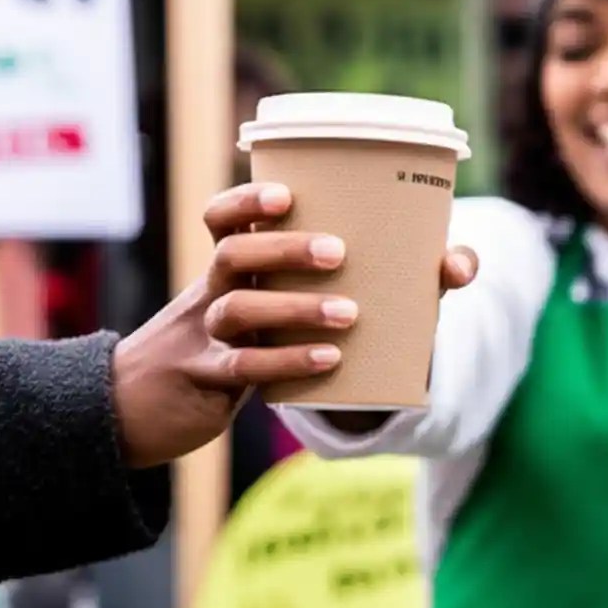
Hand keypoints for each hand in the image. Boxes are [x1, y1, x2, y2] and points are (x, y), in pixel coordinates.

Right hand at [109, 182, 476, 467]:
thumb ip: (378, 285)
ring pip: (240, 311)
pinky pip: (244, 368)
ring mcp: (205, 338)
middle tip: (337, 252)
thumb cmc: (248, 346)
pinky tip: (330, 360)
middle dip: (283, 247)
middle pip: (232, 254)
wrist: (149, 411)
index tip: (288, 195)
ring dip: (295, 308)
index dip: (246, 201)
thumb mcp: (285, 314)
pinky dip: (288, 361)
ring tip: (349, 314)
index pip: (221, 219)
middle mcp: (211, 295)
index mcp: (227, 270)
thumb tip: (459, 264)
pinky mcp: (209, 383)